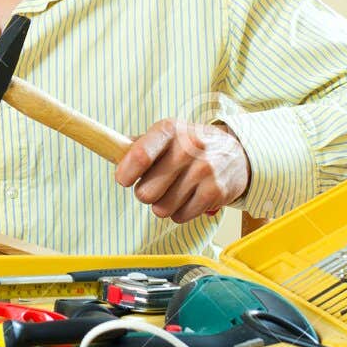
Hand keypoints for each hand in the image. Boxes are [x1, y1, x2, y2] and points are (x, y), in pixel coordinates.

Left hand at [115, 120, 249, 223]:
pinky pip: (180, 216)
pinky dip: (180, 212)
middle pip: (146, 192)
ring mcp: (204, 170)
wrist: (237, 153)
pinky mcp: (216, 192)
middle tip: (156, 185)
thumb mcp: (166, 135)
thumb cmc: (190, 145)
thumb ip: (137, 144)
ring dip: (162, 205)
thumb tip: (109, 150)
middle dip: (145, 193)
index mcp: (169, 129)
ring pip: (161, 208)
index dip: (126, 173)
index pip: (140, 154)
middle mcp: (188, 148)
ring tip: (174, 190)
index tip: (124, 180)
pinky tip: (188, 197)